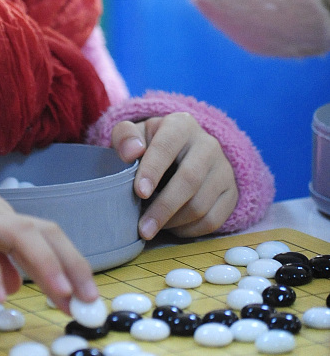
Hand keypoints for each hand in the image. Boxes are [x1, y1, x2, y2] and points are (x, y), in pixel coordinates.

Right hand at [0, 145, 97, 309]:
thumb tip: (14, 287)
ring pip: (20, 234)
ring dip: (45, 264)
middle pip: (45, 232)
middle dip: (71, 266)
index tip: (89, 300)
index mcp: (5, 218)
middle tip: (88, 303)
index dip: (73, 265)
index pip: (50, 237)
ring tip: (61, 297)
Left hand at [111, 112, 238, 239]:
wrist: (183, 153)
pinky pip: (213, 220)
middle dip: (163, 208)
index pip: (166, 147)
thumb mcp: (135, 135)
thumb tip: (131, 152)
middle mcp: (208, 144)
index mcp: (181, 125)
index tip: (139, 193)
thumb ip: (125, 137)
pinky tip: (172, 227)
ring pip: (201, 204)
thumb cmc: (152, 145)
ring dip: (174, 221)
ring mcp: (223, 169)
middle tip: (143, 229)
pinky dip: (189, 230)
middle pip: (189, 180)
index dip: (152, 171)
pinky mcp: (231, 192)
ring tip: (153, 226)